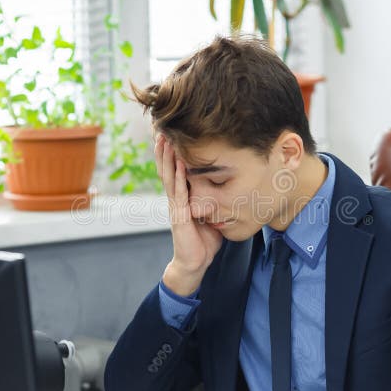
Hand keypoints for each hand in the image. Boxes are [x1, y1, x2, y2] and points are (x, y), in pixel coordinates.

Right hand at [156, 134, 222, 295]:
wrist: (194, 263)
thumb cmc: (203, 241)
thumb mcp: (210, 216)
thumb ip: (213, 202)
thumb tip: (229, 188)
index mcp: (182, 198)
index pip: (173, 170)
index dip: (170, 152)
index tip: (169, 133)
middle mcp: (175, 199)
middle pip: (166, 168)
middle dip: (164, 148)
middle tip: (161, 127)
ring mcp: (175, 206)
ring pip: (169, 176)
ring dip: (166, 156)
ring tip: (164, 138)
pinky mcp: (179, 215)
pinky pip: (178, 191)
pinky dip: (178, 175)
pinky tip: (178, 161)